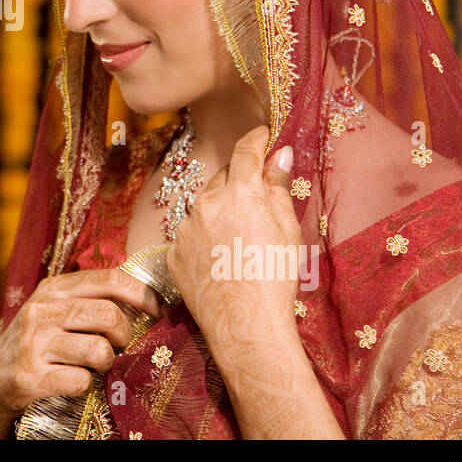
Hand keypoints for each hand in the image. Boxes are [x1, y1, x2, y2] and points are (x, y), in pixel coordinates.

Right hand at [0, 268, 163, 430]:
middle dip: (124, 334)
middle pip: (108, 315)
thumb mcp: (52, 310)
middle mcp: (41, 311)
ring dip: (106, 363)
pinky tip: (73, 382)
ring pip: (98, 350)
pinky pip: (81, 381)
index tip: (160, 310)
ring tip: (95, 366)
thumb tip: (144, 298)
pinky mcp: (30, 376)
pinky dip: (85, 385)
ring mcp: (33, 343)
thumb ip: (86, 299)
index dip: (142, 293)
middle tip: (118, 345)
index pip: (107, 278)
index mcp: (52, 289)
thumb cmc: (33, 343)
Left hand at [165, 126, 302, 369]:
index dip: (256, 139)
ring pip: (204, 207)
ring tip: (241, 243)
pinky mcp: (173, 253)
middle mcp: (205, 204)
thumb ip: (278, 187)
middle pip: (224, 179)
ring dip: (220, 213)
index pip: (245, 151)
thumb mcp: (288, 229)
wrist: (245, 327)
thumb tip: (280, 154)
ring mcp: (184, 228)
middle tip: (258, 204)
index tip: (262, 134)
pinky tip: (222, 260)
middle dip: (240, 184)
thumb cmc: (275, 278)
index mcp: (239, 193)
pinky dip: (204, 238)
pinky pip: (190, 234)